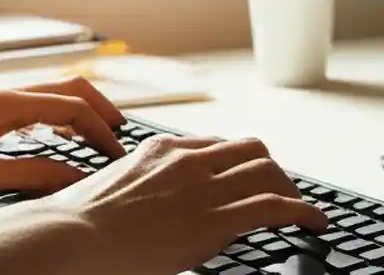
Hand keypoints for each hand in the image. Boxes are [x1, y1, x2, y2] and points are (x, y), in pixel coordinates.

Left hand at [0, 76, 126, 204]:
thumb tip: (72, 176)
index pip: (71, 107)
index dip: (101, 130)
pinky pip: (32, 105)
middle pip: (68, 88)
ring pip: (51, 94)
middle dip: (100, 109)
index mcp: (3, 105)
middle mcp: (0, 95)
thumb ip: (28, 174)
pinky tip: (56, 137)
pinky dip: (57, 116)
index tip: (117, 154)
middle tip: (121, 136)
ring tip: (98, 135)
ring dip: (80, 110)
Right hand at [44, 134, 327, 274]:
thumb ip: (137, 188)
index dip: (235, 164)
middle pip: (250, 150)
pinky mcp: (217, 217)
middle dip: (268, 169)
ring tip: (300, 207)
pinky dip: (302, 211)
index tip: (242, 178)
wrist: (69, 237)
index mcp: (161, 150)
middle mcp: (188, 159)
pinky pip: (274, 206)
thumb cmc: (74, 225)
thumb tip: (143, 206)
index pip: (215, 146)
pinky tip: (314, 222)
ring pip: (268, 171)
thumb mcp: (109, 190)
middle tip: (278, 190)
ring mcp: (205, 185)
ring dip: (289, 189)